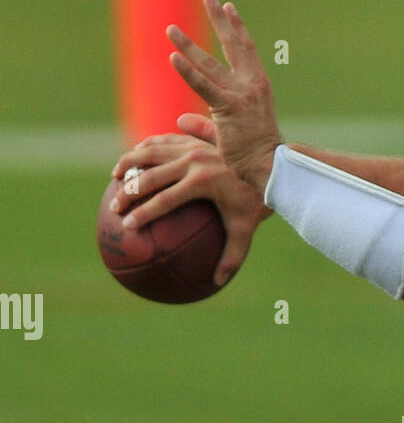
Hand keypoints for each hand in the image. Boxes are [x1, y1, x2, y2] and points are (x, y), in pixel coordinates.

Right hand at [110, 117, 271, 285]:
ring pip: (151, 152)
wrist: (271, 165)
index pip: (164, 200)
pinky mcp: (194, 140)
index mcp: (201, 183)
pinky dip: (145, 148)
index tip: (127, 225)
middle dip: (129, 192)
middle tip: (114, 207)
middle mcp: (193, 162)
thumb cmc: (257, 201)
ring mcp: (192, 147)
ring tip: (115, 177)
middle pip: (150, 176)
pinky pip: (163, 141)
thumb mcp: (245, 230)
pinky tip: (134, 158)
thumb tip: (217, 282)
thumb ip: (232, 257)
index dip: (143, 214)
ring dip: (129, 163)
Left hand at [166, 0, 282, 193]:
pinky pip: (204, 85)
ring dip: (188, 45)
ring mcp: (241, 95)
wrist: (269, 167)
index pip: (247, 51)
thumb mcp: (230, 134)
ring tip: (171, 29)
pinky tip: (174, 56)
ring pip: (210, 64)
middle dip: (220, 20)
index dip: (237, 28)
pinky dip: (188, 71)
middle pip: (234, 45)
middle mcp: (252, 85)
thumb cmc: (255, 156)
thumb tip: (181, 120)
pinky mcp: (228, 108)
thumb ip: (205, 124)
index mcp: (259, 87)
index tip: (228, 7)